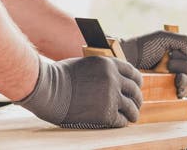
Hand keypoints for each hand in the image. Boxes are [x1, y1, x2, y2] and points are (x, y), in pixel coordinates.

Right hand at [16, 56, 142, 127]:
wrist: (49, 90)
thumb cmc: (61, 77)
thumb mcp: (86, 64)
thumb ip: (102, 71)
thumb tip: (113, 79)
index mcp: (108, 64)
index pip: (132, 73)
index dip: (137, 82)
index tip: (136, 88)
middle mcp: (113, 79)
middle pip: (135, 91)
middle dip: (137, 99)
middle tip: (135, 105)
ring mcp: (111, 97)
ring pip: (132, 108)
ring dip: (133, 113)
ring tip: (131, 117)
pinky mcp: (106, 114)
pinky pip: (121, 121)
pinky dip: (121, 122)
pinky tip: (119, 122)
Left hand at [120, 30, 186, 97]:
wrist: (127, 58)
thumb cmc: (143, 46)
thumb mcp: (163, 37)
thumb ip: (182, 41)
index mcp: (176, 51)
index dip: (185, 56)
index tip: (173, 53)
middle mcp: (175, 64)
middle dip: (183, 67)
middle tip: (169, 64)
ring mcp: (170, 77)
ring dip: (185, 80)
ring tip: (175, 78)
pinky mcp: (165, 89)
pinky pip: (180, 93)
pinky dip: (182, 92)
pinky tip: (177, 90)